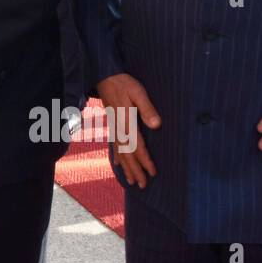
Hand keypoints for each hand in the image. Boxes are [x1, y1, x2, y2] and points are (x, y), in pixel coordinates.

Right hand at [95, 72, 160, 188]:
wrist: (104, 76)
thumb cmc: (123, 82)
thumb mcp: (138, 92)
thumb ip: (147, 108)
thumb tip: (156, 125)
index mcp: (126, 122)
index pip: (137, 146)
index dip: (145, 161)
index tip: (152, 173)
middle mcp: (119, 128)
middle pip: (127, 154)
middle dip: (135, 170)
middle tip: (143, 185)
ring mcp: (114, 128)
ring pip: (120, 152)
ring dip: (126, 168)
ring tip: (132, 182)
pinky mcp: (112, 125)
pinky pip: (114, 145)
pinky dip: (116, 157)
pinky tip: (118, 164)